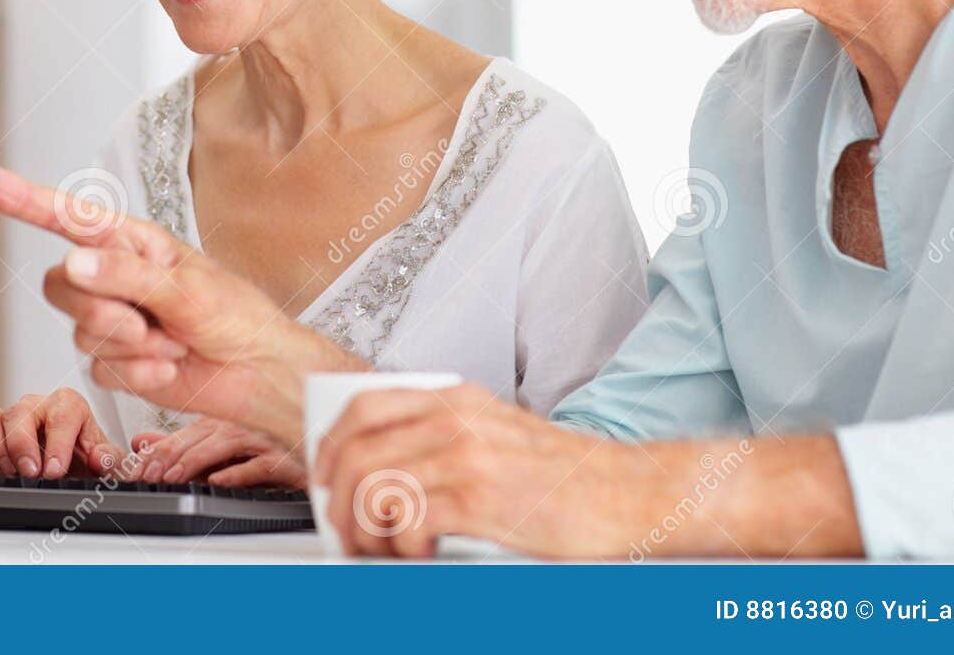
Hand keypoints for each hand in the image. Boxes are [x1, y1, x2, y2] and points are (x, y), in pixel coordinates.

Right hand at [0, 166, 364, 440]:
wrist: (254, 373)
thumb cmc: (237, 317)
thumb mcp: (186, 287)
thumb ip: (127, 276)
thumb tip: (77, 264)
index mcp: (132, 243)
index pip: (69, 218)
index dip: (26, 200)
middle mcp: (116, 278)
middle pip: (62, 284)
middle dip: (101, 307)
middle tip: (143, 317)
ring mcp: (114, 320)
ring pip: (81, 329)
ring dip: (131, 343)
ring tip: (171, 340)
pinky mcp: (117, 360)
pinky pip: (100, 367)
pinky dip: (138, 370)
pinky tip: (169, 363)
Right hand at [0, 388, 123, 478]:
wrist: (73, 468)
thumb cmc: (86, 458)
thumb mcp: (107, 461)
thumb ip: (109, 459)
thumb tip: (101, 457)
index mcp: (69, 405)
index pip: (62, 416)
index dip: (57, 444)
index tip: (55, 469)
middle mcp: (39, 407)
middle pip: (22, 413)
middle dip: (23, 445)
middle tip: (30, 473)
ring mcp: (14, 419)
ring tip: (10, 474)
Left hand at [130, 417, 307, 488]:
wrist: (313, 455)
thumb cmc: (267, 452)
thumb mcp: (215, 451)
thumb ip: (180, 446)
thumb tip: (141, 443)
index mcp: (222, 423)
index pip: (183, 433)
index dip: (158, 451)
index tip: (136, 468)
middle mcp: (241, 426)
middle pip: (199, 437)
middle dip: (169, 457)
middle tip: (147, 475)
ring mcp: (263, 440)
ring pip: (224, 445)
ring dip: (196, 461)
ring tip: (174, 477)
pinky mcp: (285, 458)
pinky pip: (260, 463)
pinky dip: (238, 472)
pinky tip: (219, 480)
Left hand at [313, 384, 864, 558]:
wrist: (629, 493)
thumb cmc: (567, 475)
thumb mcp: (498, 433)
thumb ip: (446, 437)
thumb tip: (391, 470)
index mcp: (455, 400)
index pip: (365, 405)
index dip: (332, 443)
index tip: (324, 475)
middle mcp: (454, 419)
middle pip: (357, 445)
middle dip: (334, 491)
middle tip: (341, 527)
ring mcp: (466, 456)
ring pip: (374, 482)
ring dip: (362, 524)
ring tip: (374, 549)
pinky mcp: (480, 498)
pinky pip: (409, 517)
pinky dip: (398, 543)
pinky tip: (416, 555)